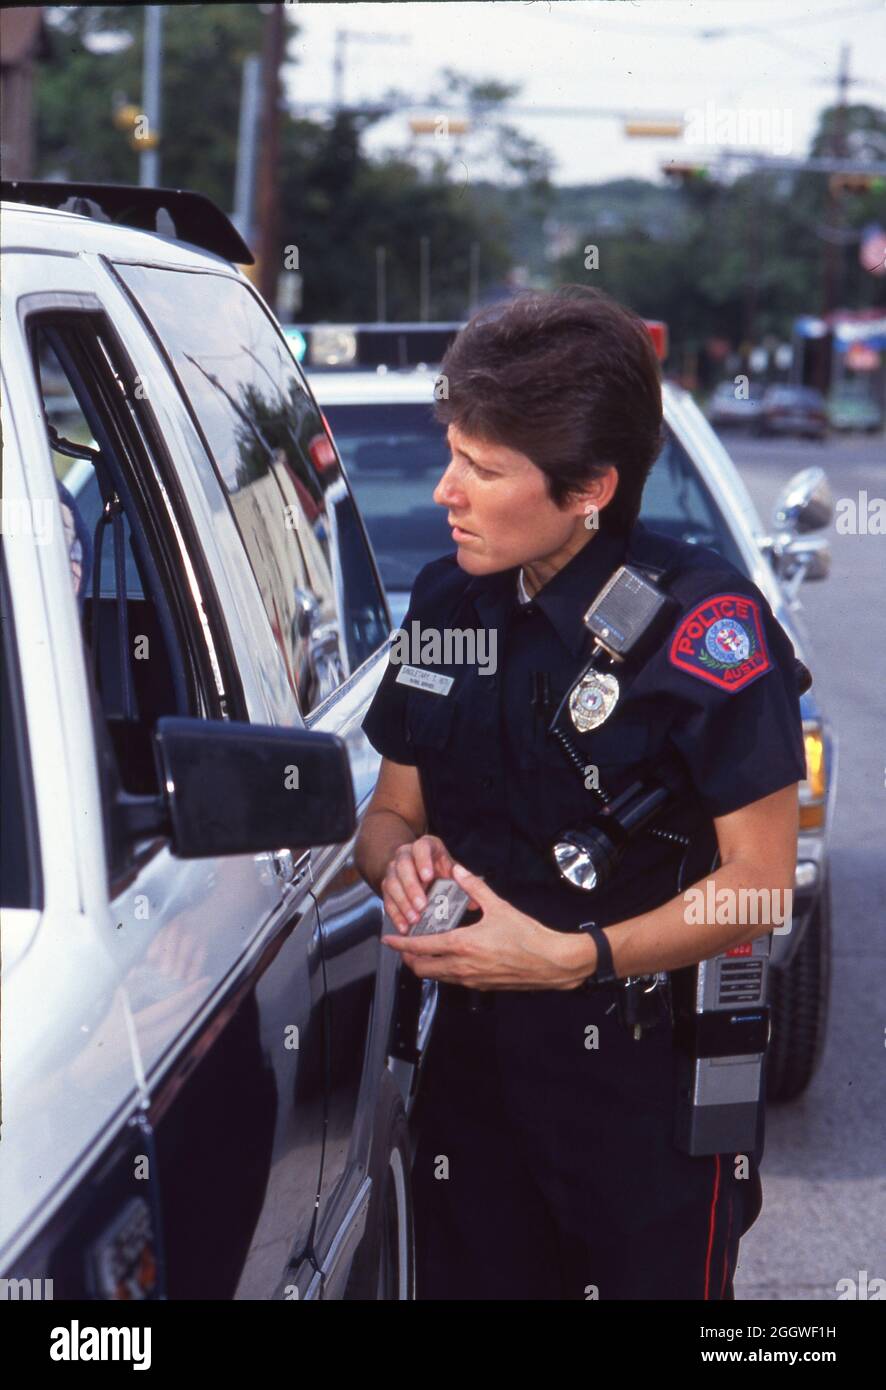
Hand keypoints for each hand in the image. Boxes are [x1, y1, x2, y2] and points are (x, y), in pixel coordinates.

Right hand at [381, 834, 479, 933]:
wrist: (418, 869)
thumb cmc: (439, 870)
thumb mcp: (452, 872)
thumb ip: (464, 884)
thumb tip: (474, 903)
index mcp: (425, 846)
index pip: (421, 847)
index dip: (423, 861)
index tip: (428, 877)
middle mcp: (405, 854)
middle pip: (403, 866)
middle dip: (412, 887)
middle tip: (422, 905)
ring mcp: (393, 870)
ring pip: (392, 883)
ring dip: (403, 903)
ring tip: (414, 919)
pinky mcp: (387, 886)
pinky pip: (387, 900)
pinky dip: (395, 915)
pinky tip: (403, 926)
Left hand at [381, 862, 592, 990]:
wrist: (551, 963)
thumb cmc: (528, 937)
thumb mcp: (499, 907)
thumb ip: (475, 888)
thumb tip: (459, 871)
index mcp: (462, 944)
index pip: (421, 947)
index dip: (400, 944)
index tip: (388, 940)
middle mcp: (462, 966)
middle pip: (422, 969)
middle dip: (408, 958)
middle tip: (404, 946)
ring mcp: (471, 979)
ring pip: (436, 977)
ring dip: (425, 965)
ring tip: (423, 950)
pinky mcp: (481, 985)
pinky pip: (453, 980)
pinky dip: (443, 970)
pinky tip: (450, 957)